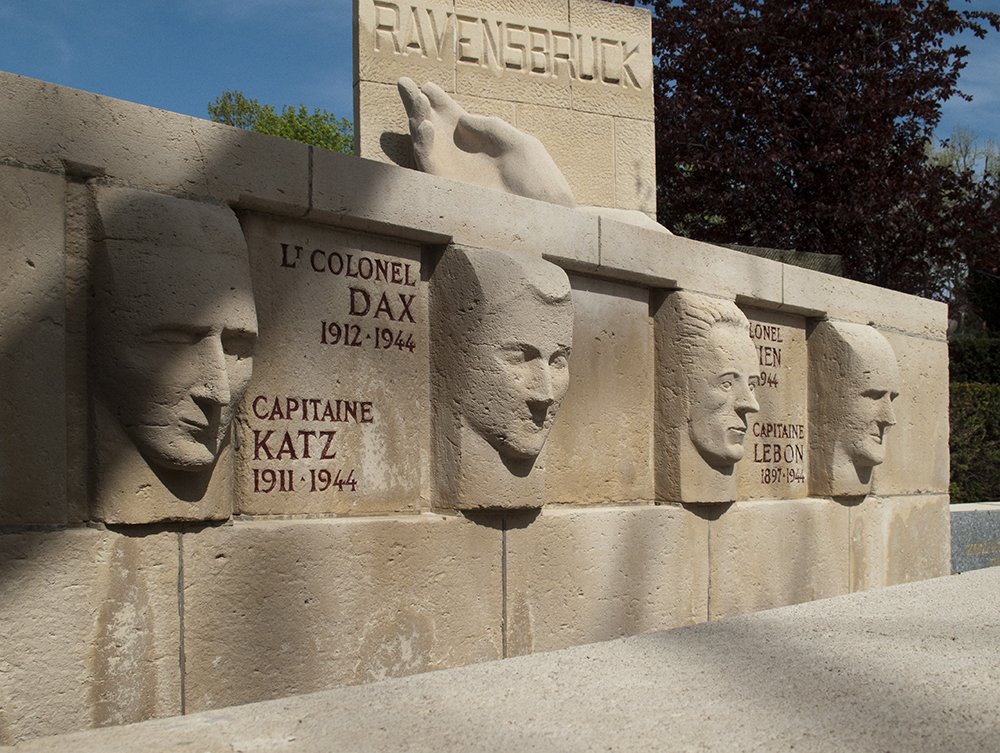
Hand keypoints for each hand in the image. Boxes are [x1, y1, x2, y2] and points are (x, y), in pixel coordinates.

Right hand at [398, 77, 575, 207]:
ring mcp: (454, 174)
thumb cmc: (539, 180)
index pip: (452, 118)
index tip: (426, 84)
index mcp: (479, 143)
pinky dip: (423, 147)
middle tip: (405, 83)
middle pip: (432, 128)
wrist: (545, 213)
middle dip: (417, 106)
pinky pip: (429, 168)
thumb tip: (462, 119)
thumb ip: (492, 127)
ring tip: (419, 100)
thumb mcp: (519, 143)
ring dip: (419, 121)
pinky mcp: (450, 191)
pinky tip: (425, 126)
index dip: (438, 101)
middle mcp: (461, 158)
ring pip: (426, 146)